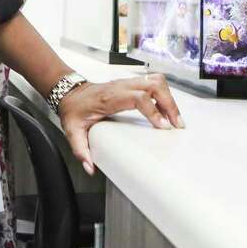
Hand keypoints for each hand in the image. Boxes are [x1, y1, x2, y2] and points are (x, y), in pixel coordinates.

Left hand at [57, 74, 183, 175]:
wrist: (69, 93)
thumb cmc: (74, 109)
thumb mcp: (73, 131)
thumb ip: (80, 150)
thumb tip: (90, 167)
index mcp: (110, 97)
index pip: (138, 97)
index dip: (153, 110)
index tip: (163, 126)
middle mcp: (121, 86)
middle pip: (154, 84)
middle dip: (169, 103)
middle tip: (177, 124)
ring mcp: (127, 82)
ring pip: (156, 80)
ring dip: (169, 97)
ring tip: (174, 118)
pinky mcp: (131, 83)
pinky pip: (153, 82)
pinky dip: (164, 94)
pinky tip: (166, 109)